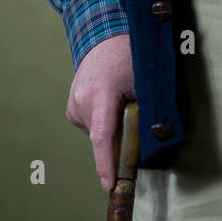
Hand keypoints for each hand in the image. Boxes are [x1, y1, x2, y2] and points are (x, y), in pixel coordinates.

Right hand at [65, 34, 135, 189]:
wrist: (102, 36)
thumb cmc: (129, 56)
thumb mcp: (142, 81)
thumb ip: (143, 109)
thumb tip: (150, 140)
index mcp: (101, 94)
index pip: (102, 135)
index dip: (106, 162)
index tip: (109, 184)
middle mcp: (82, 100)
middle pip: (103, 137)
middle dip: (120, 139)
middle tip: (134, 120)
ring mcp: (74, 104)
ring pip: (97, 132)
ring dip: (111, 127)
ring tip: (120, 99)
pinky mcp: (71, 108)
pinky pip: (90, 125)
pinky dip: (102, 121)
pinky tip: (109, 102)